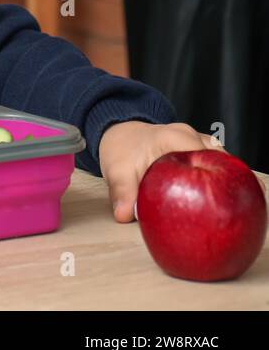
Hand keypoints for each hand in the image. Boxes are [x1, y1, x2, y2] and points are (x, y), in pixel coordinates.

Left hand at [97, 120, 226, 222]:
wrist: (121, 134)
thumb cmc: (121, 150)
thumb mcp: (118, 171)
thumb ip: (123, 192)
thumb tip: (123, 215)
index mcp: (175, 137)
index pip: (207, 159)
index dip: (216, 182)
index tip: (219, 207)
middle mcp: (193, 136)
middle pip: (223, 162)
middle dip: (228, 186)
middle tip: (230, 214)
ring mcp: (200, 142)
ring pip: (225, 164)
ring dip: (227, 184)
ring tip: (231, 212)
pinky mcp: (203, 151)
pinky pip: (220, 166)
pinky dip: (222, 182)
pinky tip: (223, 204)